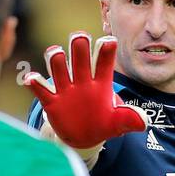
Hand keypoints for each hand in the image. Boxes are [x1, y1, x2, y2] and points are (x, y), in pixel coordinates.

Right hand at [25, 32, 146, 149]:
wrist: (84, 138)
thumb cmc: (103, 124)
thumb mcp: (117, 123)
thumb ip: (129, 119)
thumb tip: (144, 123)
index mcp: (101, 82)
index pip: (104, 61)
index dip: (106, 50)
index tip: (109, 41)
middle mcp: (82, 80)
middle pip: (80, 56)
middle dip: (79, 45)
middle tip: (79, 37)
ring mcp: (66, 89)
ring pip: (59, 67)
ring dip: (56, 59)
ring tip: (55, 54)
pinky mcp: (52, 101)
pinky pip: (41, 90)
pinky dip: (35, 83)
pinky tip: (30, 79)